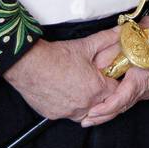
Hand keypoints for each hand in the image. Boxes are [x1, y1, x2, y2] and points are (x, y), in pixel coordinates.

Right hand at [2, 32, 118, 122]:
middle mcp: (84, 104)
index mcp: (97, 89)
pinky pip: (67, 114)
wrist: (28, 64)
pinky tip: (66, 94)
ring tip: (81, 89)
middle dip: (102, 95)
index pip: (116, 92)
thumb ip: (106, 39)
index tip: (110, 77)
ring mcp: (68, 112)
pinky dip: (69, 107)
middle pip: (102, 106)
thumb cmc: (56, 56)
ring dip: (87, 104)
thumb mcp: (86, 45)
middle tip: (95, 83)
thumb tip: (119, 32)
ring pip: (85, 113)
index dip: (114, 83)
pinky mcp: (53, 115)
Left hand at [81, 13, 148, 126]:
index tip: (92, 112)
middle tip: (86, 121)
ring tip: (91, 118)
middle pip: (124, 105)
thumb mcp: (121, 43)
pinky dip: (116, 104)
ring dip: (109, 111)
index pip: (124, 97)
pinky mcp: (148, 88)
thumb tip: (94, 71)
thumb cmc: (143, 34)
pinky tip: (102, 110)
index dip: (107, 107)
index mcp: (144, 75)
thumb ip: (105, 57)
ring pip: (127, 104)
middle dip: (104, 114)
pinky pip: (130, 100)